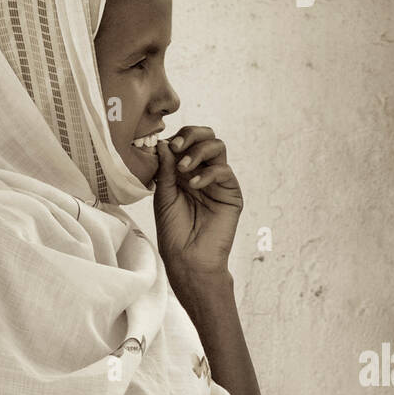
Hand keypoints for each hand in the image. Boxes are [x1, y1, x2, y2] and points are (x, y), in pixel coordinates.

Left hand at [154, 127, 242, 294]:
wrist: (188, 260)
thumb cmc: (173, 232)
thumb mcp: (163, 197)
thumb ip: (165, 170)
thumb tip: (164, 143)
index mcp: (184, 172)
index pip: (185, 142)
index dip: (176, 139)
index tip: (163, 146)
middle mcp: (202, 172)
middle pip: (205, 137)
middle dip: (191, 135)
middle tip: (178, 147)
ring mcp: (217, 181)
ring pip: (217, 147)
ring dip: (199, 151)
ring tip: (183, 167)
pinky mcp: (230, 193)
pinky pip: (223, 171)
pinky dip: (207, 173)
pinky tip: (193, 186)